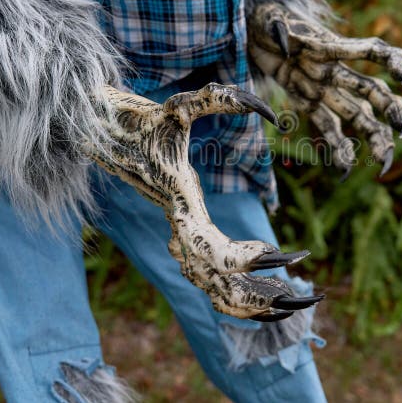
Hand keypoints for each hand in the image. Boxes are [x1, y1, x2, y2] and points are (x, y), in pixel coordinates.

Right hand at [85, 84, 322, 320]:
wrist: (104, 135)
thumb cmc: (143, 122)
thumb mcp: (178, 106)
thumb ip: (217, 99)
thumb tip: (266, 110)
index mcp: (178, 205)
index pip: (208, 249)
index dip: (242, 260)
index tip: (277, 254)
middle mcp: (177, 226)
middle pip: (210, 283)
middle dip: (252, 298)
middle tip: (296, 296)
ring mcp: (177, 232)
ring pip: (208, 285)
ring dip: (245, 301)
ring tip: (288, 302)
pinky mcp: (182, 230)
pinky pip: (207, 272)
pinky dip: (233, 287)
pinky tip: (263, 286)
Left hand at [247, 3, 401, 176]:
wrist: (254, 24)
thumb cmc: (266, 18)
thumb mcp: (270, 20)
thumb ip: (279, 31)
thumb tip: (286, 42)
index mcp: (328, 46)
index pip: (369, 50)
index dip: (392, 59)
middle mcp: (332, 69)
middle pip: (370, 91)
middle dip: (390, 110)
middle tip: (401, 131)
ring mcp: (321, 86)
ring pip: (355, 112)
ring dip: (373, 135)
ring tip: (383, 161)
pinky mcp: (305, 99)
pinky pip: (325, 124)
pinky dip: (336, 146)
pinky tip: (345, 168)